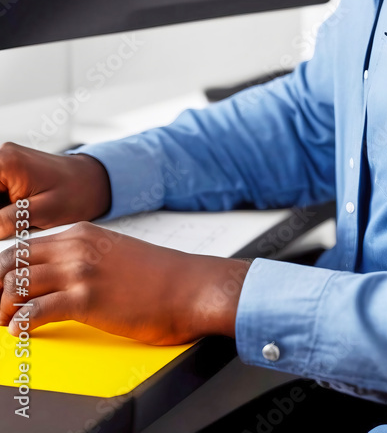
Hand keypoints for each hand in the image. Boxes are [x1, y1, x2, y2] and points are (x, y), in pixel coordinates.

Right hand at [0, 142, 111, 237]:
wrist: (95, 182)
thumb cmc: (76, 194)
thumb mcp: (40, 212)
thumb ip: (5, 221)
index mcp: (6, 162)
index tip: (1, 230)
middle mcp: (1, 157)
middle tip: (9, 229)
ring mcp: (4, 164)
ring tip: (21, 223)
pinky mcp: (8, 174)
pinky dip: (1, 213)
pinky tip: (14, 222)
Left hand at [0, 221, 250, 343]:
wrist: (190, 286)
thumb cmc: (156, 276)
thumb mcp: (111, 251)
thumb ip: (80, 257)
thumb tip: (51, 277)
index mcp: (79, 232)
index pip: (20, 245)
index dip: (4, 271)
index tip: (4, 291)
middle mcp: (75, 246)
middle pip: (9, 261)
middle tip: (3, 309)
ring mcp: (80, 270)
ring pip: (15, 285)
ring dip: (5, 308)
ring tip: (11, 323)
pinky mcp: (87, 299)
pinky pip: (35, 312)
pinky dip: (21, 325)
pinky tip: (24, 332)